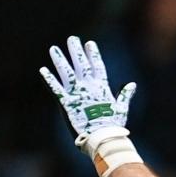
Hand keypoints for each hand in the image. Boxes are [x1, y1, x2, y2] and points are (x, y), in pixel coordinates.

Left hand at [39, 36, 137, 154]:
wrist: (103, 138)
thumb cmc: (113, 126)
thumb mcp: (121, 108)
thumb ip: (125, 94)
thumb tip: (132, 84)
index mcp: (102, 88)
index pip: (97, 66)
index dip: (93, 54)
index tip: (89, 43)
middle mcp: (88, 87)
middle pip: (81, 65)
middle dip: (76, 51)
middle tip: (71, 38)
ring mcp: (77, 94)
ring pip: (66, 73)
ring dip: (59, 60)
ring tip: (53, 48)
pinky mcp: (67, 103)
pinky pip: (56, 88)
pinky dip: (49, 79)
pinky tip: (43, 69)